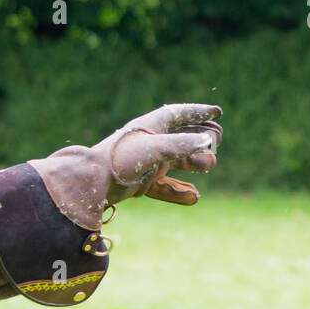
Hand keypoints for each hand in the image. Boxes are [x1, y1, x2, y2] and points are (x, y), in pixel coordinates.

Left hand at [102, 104, 222, 205]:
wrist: (92, 185)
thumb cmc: (119, 160)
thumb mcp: (153, 149)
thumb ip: (180, 145)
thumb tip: (207, 140)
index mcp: (151, 127)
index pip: (179, 114)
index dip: (198, 112)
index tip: (217, 111)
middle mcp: (151, 143)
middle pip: (182, 137)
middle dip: (202, 138)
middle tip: (217, 140)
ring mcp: (147, 163)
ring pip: (178, 161)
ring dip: (194, 162)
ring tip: (209, 164)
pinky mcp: (142, 183)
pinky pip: (166, 187)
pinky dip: (179, 192)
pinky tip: (194, 197)